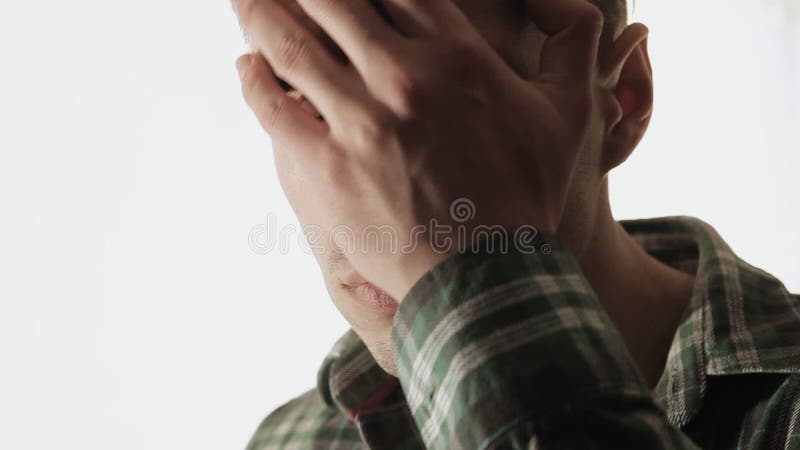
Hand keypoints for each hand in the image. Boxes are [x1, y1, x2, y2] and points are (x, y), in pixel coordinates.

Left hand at [234, 0, 603, 299]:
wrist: (490, 278)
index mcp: (458, 56)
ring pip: (290, 43)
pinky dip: (252, 78)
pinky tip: (246, 64)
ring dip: (258, 11)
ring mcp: (360, 121)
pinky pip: (272, 107)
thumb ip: (575, 44)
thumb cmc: (529, 196)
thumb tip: (568, 0)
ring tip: (244, 0)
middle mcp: (404, 77)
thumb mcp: (572, 113)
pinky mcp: (326, 166)